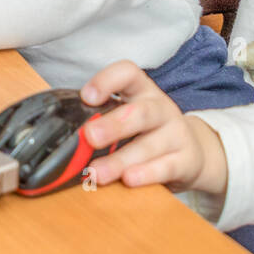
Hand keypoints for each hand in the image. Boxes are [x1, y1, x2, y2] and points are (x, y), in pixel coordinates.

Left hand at [79, 60, 228, 196]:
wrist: (192, 154)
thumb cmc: (147, 134)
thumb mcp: (127, 119)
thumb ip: (100, 120)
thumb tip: (60, 134)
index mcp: (142, 92)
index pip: (128, 73)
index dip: (107, 81)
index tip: (86, 97)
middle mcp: (161, 109)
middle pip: (141, 111)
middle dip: (114, 125)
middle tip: (90, 136)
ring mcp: (176, 134)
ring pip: (150, 144)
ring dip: (121, 159)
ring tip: (97, 173)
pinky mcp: (186, 161)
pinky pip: (167, 167)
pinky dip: (147, 174)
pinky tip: (129, 180)